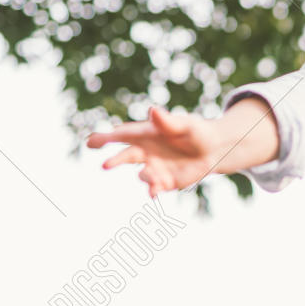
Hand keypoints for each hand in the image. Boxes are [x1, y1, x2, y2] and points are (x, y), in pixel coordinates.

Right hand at [86, 106, 218, 197]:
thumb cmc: (197, 131)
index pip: (124, 135)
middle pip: (127, 156)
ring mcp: (155, 167)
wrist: (214, 150)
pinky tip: (154, 194)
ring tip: (154, 177)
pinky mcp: (165, 181)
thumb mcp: (186, 124)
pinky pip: (155, 188)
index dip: (106, 138)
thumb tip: (152, 111)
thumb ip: (169, 121)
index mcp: (147, 134)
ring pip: (143, 174)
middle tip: (105, 165)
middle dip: (115, 160)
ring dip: (145, 176)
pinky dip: (153, 191)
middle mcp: (147, 152)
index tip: (91, 142)